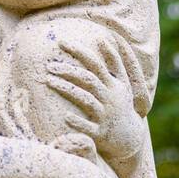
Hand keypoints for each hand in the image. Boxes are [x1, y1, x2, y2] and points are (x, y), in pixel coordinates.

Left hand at [44, 39, 144, 163]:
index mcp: (115, 85)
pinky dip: (77, 121)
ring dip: (67, 89)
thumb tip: (104, 39)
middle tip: (49, 65)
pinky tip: (64, 116)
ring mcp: (106, 115)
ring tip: (48, 81)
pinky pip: (88, 126)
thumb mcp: (123, 84)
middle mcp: (111, 98)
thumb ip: (115, 63)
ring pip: (86, 99)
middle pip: (89, 79)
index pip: (97, 63)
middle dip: (68, 70)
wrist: (130, 138)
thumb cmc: (122, 106)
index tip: (62, 41)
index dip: (81, 52)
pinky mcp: (101, 133)